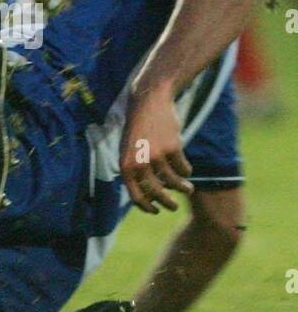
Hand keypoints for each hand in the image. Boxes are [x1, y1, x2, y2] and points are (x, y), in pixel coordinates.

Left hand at [120, 87, 192, 213]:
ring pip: (174, 182)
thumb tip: (146, 198)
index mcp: (125, 164)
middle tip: (173, 206)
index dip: (147, 207)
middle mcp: (139, 162)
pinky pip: (183, 168)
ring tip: (187, 189)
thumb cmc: (137, 128)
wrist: (148, 101)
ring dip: (183, 189)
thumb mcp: (128, 148)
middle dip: (167, 203)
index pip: (136, 195)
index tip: (156, 210)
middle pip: (156, 193)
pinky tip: (185, 168)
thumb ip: (134, 170)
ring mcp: (156, 155)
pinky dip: (186, 170)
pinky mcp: (173, 148)